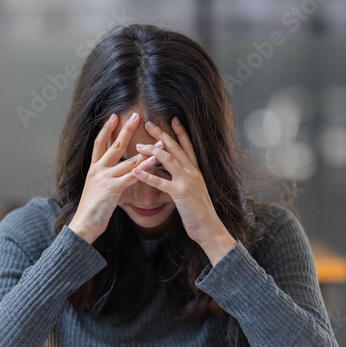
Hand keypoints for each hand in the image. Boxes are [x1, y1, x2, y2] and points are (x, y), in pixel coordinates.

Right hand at [68, 112, 152, 243]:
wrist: (84, 224)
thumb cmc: (93, 209)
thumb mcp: (98, 189)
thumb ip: (108, 178)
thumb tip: (121, 173)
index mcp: (94, 168)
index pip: (99, 143)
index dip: (107, 129)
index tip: (114, 116)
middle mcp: (98, 169)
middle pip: (113, 145)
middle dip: (125, 129)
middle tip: (136, 115)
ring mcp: (105, 178)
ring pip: (127, 160)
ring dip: (145, 150)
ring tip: (159, 141)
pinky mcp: (112, 189)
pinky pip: (131, 176)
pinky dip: (143, 168)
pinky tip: (152, 162)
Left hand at [133, 118, 237, 263]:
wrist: (209, 227)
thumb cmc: (198, 211)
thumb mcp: (191, 191)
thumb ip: (181, 179)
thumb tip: (168, 172)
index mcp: (196, 171)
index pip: (187, 146)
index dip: (180, 132)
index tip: (172, 119)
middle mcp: (193, 172)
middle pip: (176, 148)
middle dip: (162, 134)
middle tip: (149, 123)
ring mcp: (187, 182)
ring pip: (168, 160)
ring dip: (152, 151)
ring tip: (138, 145)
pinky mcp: (180, 194)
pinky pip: (161, 182)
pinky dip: (148, 176)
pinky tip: (136, 171)